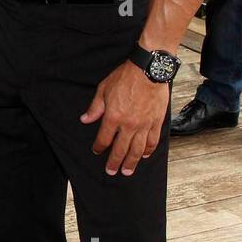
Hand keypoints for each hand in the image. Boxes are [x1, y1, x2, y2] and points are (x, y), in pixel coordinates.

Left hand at [80, 60, 167, 176]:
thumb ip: (95, 108)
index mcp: (113, 117)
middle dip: (114, 162)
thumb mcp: (103, 89)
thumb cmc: (125, 77)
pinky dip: (149, 150)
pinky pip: (152, 141)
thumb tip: (85, 120)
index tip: (97, 151)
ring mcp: (144, 125)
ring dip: (132, 162)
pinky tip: (145, 156)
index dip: (99, 147)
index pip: (104, 139)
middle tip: (111, 171)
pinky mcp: (156, 122)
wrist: (149, 69)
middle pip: (120, 149)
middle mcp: (128, 125)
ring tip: (127, 171)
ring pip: (137, 150)